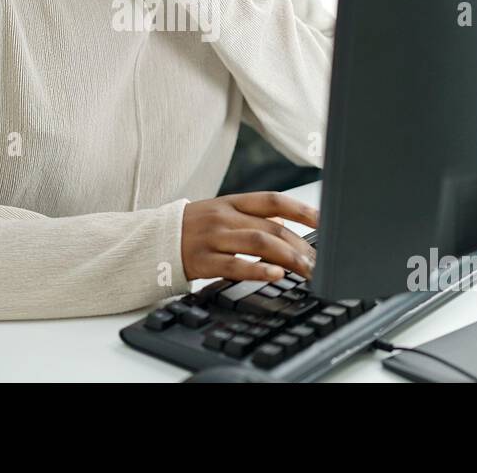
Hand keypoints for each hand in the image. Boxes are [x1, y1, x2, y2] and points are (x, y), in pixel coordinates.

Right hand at [180, 191, 318, 281]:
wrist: (151, 241)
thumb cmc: (193, 229)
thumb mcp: (221, 214)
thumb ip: (252, 218)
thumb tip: (288, 223)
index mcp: (231, 202)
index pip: (273, 200)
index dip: (301, 209)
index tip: (325, 221)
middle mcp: (224, 217)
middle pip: (271, 227)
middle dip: (301, 245)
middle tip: (321, 261)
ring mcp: (212, 238)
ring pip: (258, 243)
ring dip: (288, 258)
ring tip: (307, 270)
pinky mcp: (202, 260)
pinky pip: (234, 265)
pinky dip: (258, 270)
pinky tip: (275, 275)